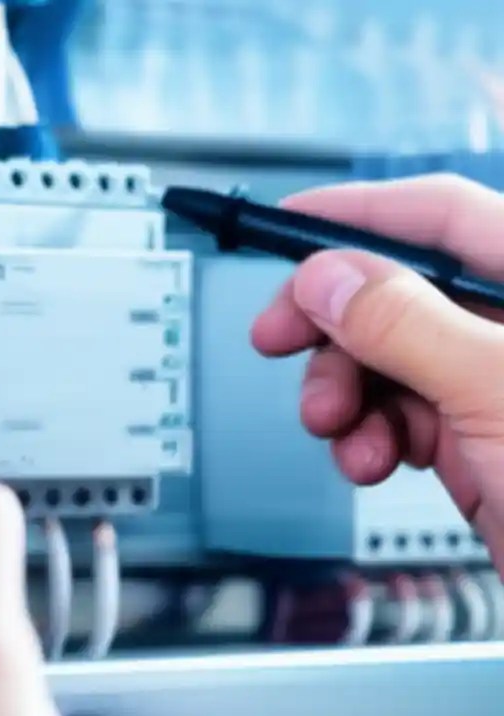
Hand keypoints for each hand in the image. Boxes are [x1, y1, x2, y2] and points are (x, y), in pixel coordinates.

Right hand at [251, 174, 503, 570]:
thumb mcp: (496, 391)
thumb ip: (406, 324)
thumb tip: (329, 277)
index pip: (443, 217)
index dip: (358, 214)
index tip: (285, 224)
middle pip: (398, 292)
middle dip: (333, 323)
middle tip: (277, 338)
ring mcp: (497, 386)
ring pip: (387, 360)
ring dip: (344, 391)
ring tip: (333, 423)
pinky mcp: (479, 441)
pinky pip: (398, 416)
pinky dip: (369, 436)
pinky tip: (371, 458)